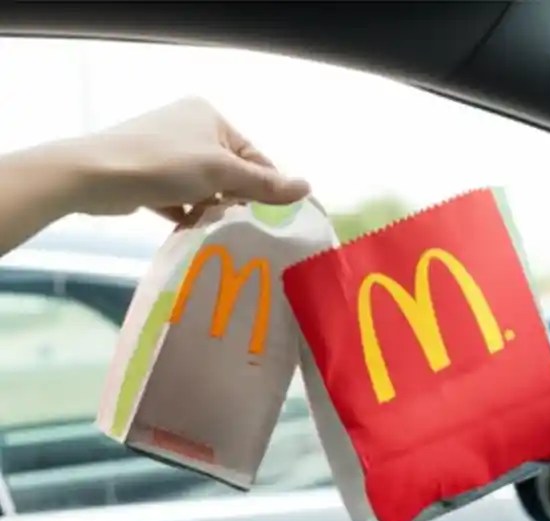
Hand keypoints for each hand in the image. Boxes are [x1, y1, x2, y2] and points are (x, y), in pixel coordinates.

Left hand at [69, 97, 309, 222]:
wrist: (95, 175)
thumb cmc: (164, 164)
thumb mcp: (223, 173)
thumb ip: (265, 184)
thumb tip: (307, 188)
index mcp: (209, 116)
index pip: (253, 156)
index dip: (263, 186)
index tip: (268, 216)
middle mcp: (188, 127)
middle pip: (229, 172)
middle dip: (234, 199)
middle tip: (238, 225)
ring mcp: (165, 149)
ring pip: (204, 186)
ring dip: (210, 208)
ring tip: (212, 228)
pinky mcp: (146, 171)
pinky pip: (179, 195)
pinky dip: (186, 211)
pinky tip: (190, 228)